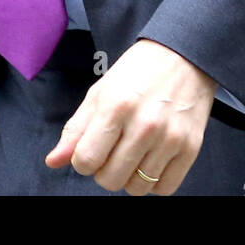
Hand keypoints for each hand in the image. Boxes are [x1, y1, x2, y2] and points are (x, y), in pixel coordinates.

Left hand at [44, 37, 216, 195]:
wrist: (185, 55)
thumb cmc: (138, 72)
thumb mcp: (101, 91)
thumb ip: (76, 128)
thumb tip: (53, 162)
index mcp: (116, 106)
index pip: (85, 161)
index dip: (83, 159)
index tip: (92, 147)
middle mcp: (144, 124)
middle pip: (110, 180)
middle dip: (104, 170)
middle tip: (114, 149)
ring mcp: (170, 138)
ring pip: (137, 188)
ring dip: (130, 176)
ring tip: (134, 152)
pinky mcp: (191, 148)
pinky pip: (164, 189)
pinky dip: (154, 182)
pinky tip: (152, 160)